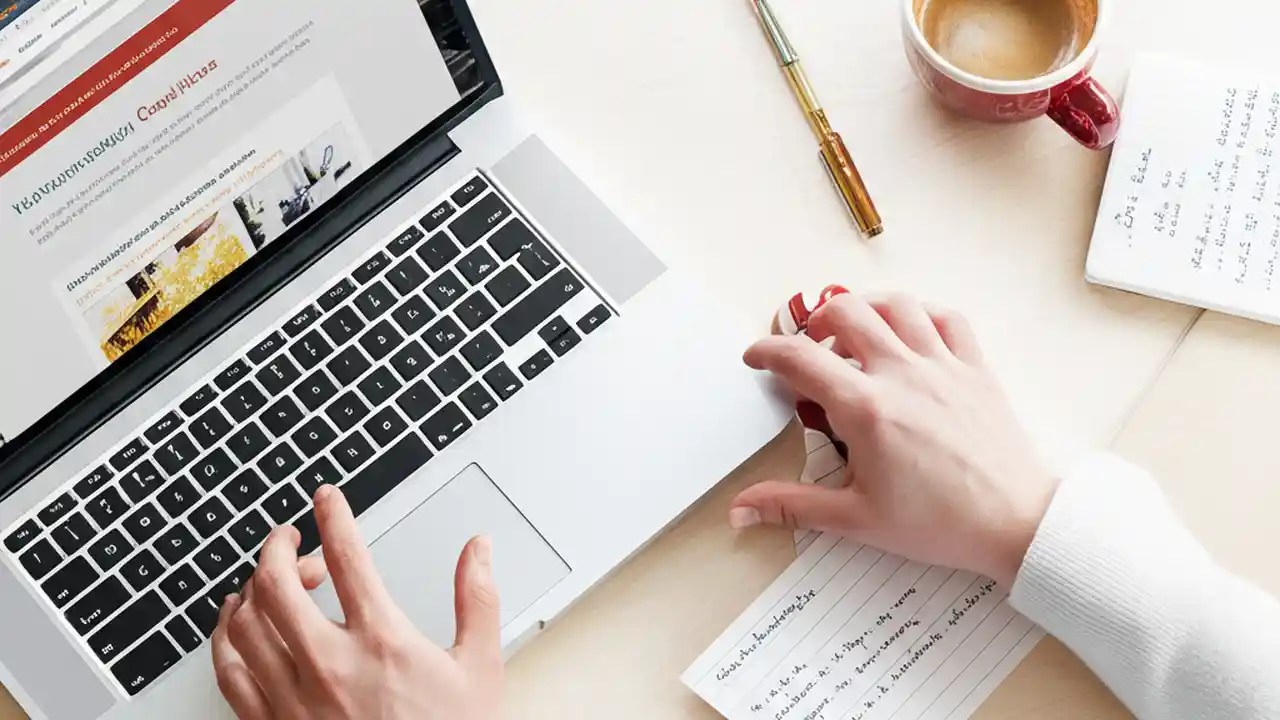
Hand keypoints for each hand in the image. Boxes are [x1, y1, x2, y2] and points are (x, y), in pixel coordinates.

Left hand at [212, 485, 501, 719]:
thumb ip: (478, 600)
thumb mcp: (480, 668)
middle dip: (278, 545)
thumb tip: (478, 549)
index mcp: (383, 641)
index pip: (346, 556)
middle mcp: (330, 664)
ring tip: (265, 578)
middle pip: (277, 582)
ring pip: (245, 622)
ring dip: (250, 587)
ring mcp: (294, 697)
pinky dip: (225, 638)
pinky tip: (236, 626)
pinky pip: (229, 672)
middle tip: (290, 535)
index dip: (333, 514)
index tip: (327, 498)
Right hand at [730, 294, 1057, 586]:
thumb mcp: (855, 518)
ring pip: (895, 305)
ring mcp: (942, 366)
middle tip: (809, 347)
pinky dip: (920, 313)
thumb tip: (740, 510)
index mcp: (866, 409)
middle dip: (814, 321)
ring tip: (852, 330)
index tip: (757, 356)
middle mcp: (902, 374)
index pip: (800, 359)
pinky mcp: (974, 368)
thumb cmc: (940, 524)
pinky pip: (946, 317)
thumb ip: (792, 506)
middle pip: (844, 312)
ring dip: (865, 308)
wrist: (1015, 524)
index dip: (767, 350)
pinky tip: (908, 331)